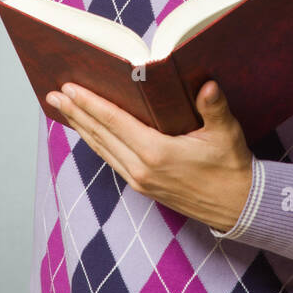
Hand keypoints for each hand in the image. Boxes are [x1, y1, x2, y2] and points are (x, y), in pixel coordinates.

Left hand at [45, 78, 254, 233]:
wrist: (238, 207)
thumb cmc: (232, 167)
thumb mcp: (226, 134)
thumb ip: (214, 108)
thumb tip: (208, 84)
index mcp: (157, 153)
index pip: (114, 122)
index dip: (89, 104)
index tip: (68, 89)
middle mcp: (141, 169)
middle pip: (100, 135)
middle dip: (75, 113)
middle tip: (54, 94)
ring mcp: (140, 180)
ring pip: (102, 149)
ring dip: (81, 127)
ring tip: (63, 109)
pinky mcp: (142, 187)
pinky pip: (111, 160)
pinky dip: (96, 143)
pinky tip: (89, 132)